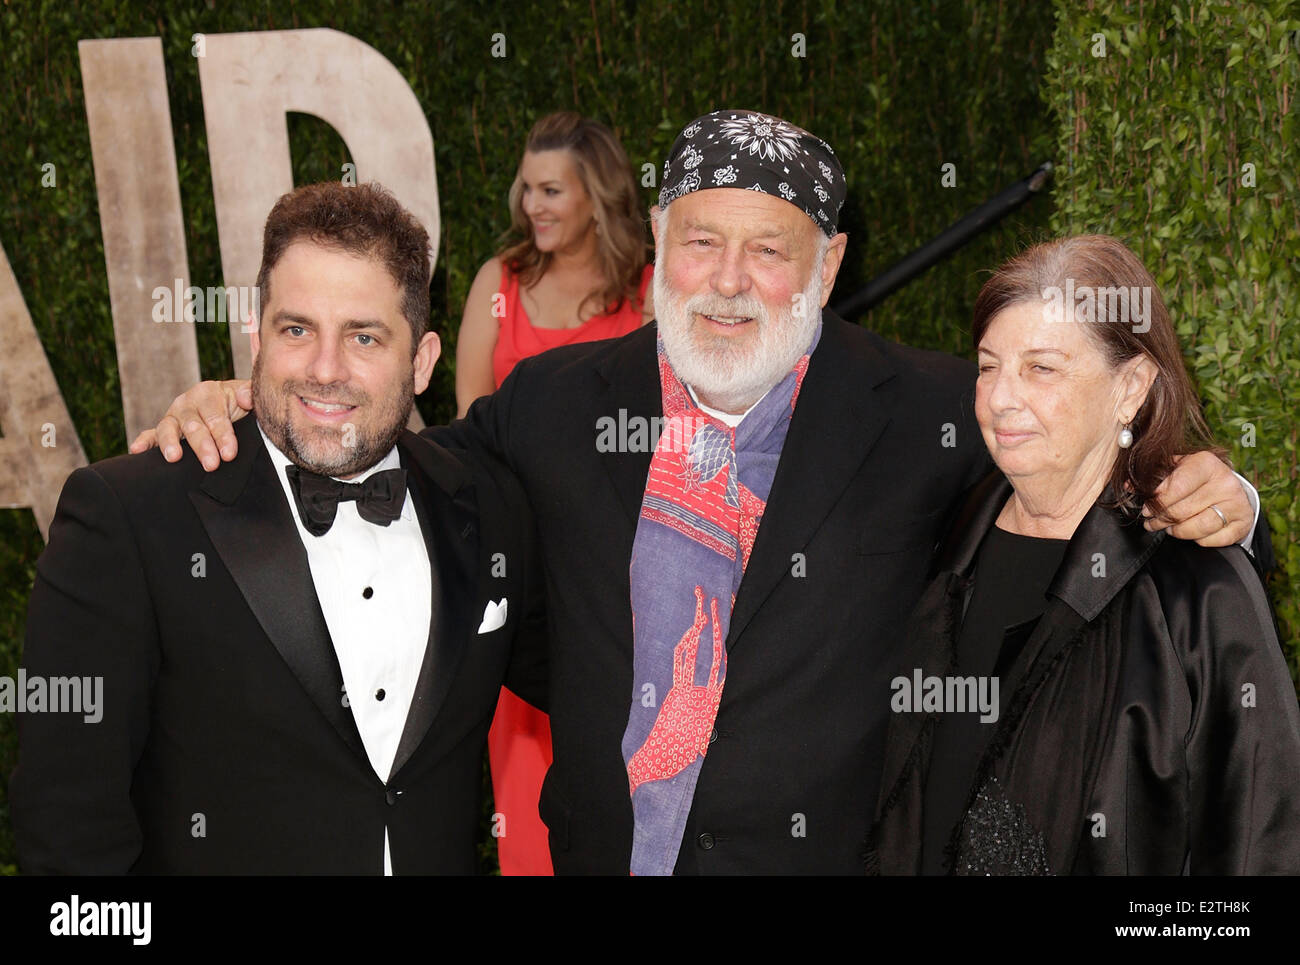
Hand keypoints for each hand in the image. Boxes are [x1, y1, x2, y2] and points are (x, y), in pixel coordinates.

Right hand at [127, 379, 252, 470]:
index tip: (229, 454)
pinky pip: (150, 435)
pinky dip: (143, 441)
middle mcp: (187, 403)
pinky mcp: (163, 431)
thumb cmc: (240, 405)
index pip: (215, 417)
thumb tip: (246, 399)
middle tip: (212, 465)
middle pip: (193, 426)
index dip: (223, 436)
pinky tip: (137, 450)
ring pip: (168, 429)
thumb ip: (249, 392)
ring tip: (174, 457)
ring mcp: (173, 417)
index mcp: (208, 392)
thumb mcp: (247, 395)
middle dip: (202, 446)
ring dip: (170, 443)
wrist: (231, 409)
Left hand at [1143, 451, 1249, 546]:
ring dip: (1176, 531)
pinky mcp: (1243, 523)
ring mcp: (1236, 503)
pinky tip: (1191, 532)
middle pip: (1182, 511)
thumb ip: (1153, 475)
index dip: (1157, 501)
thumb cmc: (1196, 479)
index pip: (1175, 487)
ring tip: (1169, 527)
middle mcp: (1225, 482)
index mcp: (1206, 463)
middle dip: (1160, 520)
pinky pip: (1211, 540)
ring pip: (1196, 528)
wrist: (1230, 490)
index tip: (1146, 509)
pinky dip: (1197, 540)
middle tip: (1151, 522)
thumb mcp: (1176, 469)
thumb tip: (1128, 486)